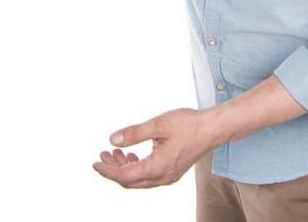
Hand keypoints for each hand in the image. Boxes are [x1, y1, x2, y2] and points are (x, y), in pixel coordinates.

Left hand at [92, 107, 214, 188]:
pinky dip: (136, 168)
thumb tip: (112, 139)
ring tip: (116, 153)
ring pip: (139, 180)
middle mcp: (162, 177)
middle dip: (113, 170)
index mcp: (157, 167)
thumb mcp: (158, 124)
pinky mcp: (172, 172)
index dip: (107, 170)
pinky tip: (133, 155)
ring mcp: (168, 176)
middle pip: (130, 181)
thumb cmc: (188, 124)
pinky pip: (148, 177)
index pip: (124, 176)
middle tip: (103, 155)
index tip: (95, 163)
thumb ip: (134, 133)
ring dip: (125, 169)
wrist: (212, 129)